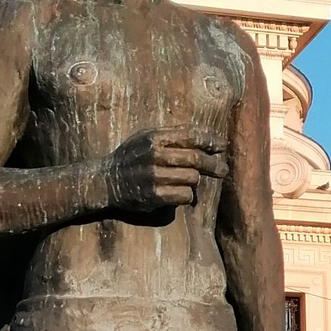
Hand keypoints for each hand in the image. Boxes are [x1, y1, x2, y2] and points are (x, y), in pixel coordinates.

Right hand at [101, 129, 228, 216]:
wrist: (107, 181)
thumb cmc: (131, 157)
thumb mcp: (146, 137)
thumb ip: (171, 134)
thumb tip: (203, 135)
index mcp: (154, 138)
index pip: (191, 135)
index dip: (210, 141)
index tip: (222, 146)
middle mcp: (154, 155)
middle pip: (195, 158)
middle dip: (213, 164)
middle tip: (223, 169)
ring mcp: (153, 177)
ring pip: (192, 178)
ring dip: (196, 181)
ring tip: (191, 181)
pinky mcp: (154, 196)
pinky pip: (184, 195)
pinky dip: (188, 196)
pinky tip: (182, 193)